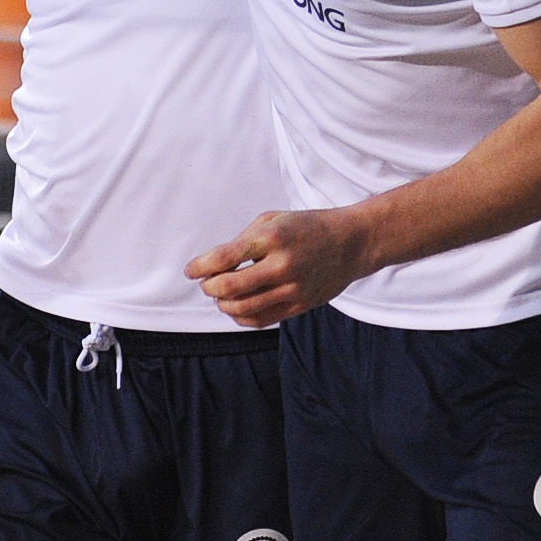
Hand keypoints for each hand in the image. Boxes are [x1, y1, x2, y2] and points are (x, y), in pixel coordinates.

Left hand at [186, 208, 372, 326]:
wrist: (350, 243)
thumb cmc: (306, 227)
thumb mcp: (272, 220)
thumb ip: (242, 241)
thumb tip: (213, 266)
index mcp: (272, 237)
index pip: (224, 257)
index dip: (200, 266)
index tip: (190, 270)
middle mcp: (282, 265)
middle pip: (229, 287)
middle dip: (209, 287)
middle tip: (205, 283)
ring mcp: (292, 288)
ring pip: (243, 308)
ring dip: (223, 304)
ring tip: (220, 295)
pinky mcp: (300, 305)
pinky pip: (261, 320)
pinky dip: (241, 317)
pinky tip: (236, 307)